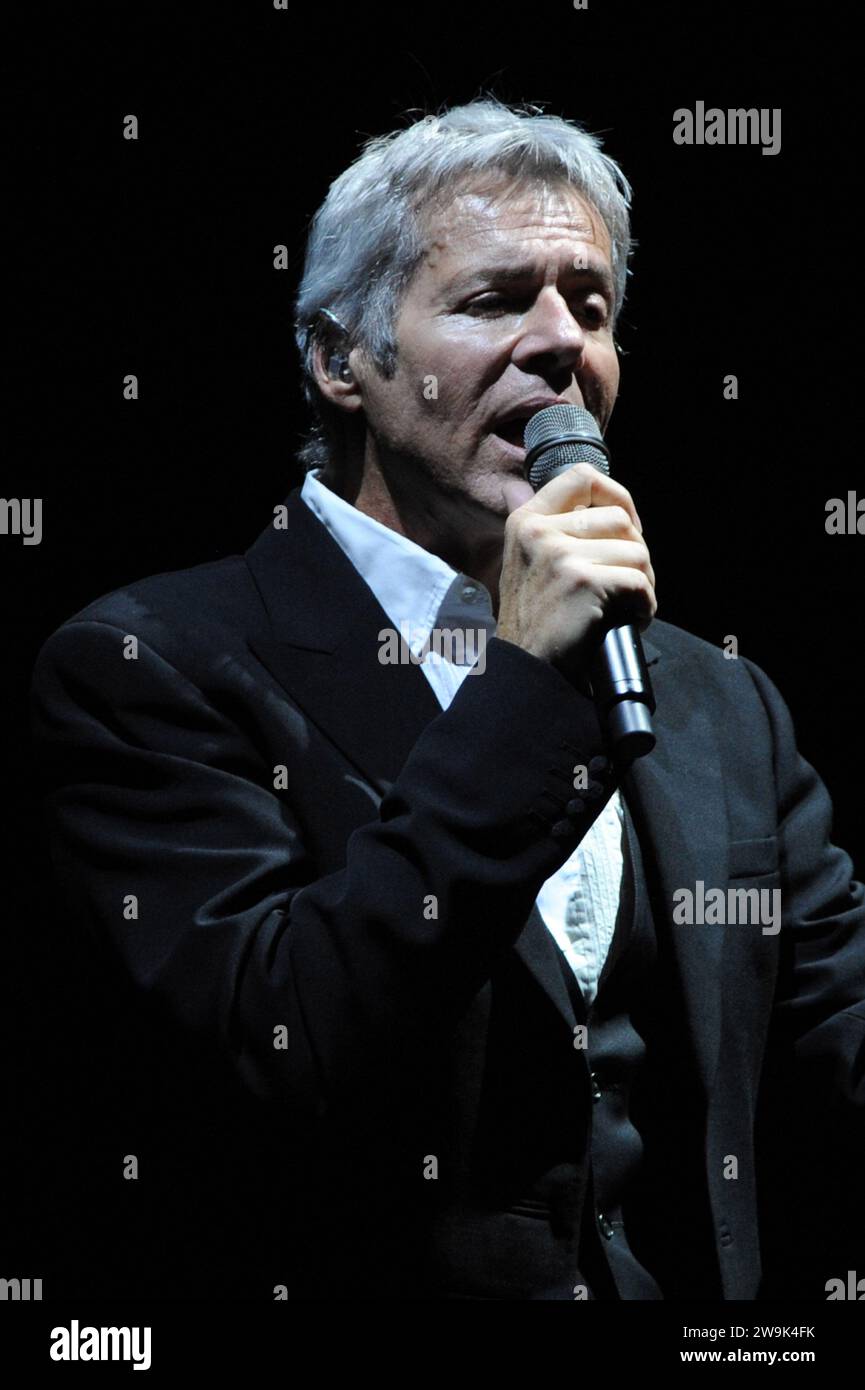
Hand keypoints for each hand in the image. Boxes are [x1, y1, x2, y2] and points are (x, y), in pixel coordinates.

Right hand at [497, 463, 656, 683]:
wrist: (526, 671)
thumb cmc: (535, 623)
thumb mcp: (525, 562)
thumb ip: (548, 529)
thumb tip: (563, 497)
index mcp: (526, 521)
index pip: (582, 477)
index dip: (617, 495)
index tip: (627, 526)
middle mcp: (539, 531)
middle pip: (620, 519)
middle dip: (637, 553)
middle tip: (628, 584)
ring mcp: (560, 555)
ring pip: (636, 552)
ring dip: (644, 583)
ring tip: (627, 606)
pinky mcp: (583, 581)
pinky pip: (640, 582)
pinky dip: (645, 606)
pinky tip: (632, 620)